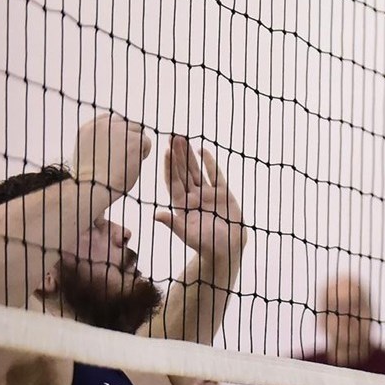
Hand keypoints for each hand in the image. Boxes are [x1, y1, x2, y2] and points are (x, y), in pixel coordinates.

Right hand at [72, 114, 151, 195]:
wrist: (92, 188)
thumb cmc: (91, 179)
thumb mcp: (88, 154)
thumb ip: (99, 142)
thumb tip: (117, 140)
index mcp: (89, 128)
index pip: (110, 119)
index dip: (119, 132)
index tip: (119, 146)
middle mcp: (103, 124)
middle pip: (127, 124)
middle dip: (130, 138)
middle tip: (125, 157)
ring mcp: (119, 130)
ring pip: (138, 131)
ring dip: (137, 145)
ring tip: (126, 162)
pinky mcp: (134, 139)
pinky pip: (147, 142)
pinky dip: (144, 154)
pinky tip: (132, 165)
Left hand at [153, 137, 247, 265]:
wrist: (227, 248)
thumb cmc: (205, 244)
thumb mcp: (188, 235)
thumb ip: (173, 223)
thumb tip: (156, 215)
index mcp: (181, 205)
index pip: (173, 181)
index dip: (169, 166)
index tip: (165, 151)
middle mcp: (192, 196)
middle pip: (183, 172)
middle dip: (178, 155)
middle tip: (173, 137)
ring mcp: (207, 193)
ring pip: (196, 170)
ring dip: (190, 155)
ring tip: (184, 138)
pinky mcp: (222, 193)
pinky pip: (215, 174)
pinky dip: (209, 162)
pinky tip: (203, 150)